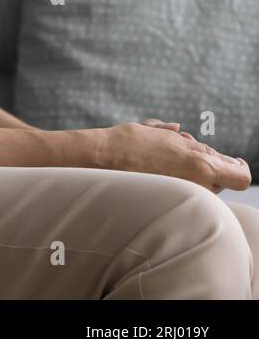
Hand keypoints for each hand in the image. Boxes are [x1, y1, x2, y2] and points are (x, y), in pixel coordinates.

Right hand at [99, 121, 250, 192]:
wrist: (99, 160)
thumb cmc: (130, 143)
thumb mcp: (164, 134)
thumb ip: (189, 141)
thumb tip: (194, 139)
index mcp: (202, 166)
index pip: (240, 176)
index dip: (238, 166)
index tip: (233, 161)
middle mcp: (196, 185)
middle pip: (219, 179)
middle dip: (207, 166)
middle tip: (183, 153)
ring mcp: (181, 196)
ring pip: (199, 186)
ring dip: (190, 174)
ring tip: (163, 161)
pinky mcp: (167, 203)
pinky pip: (182, 193)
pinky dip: (174, 182)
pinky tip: (153, 173)